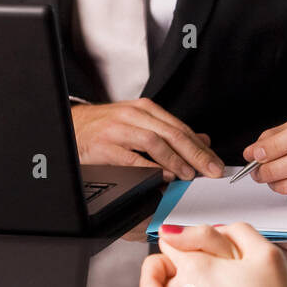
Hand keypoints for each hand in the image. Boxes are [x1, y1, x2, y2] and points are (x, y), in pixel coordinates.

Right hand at [71, 97, 222, 181]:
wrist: (71, 127)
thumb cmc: (106, 128)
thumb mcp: (140, 124)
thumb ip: (170, 132)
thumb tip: (203, 141)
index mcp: (146, 109)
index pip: (180, 128)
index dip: (201, 147)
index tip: (216, 164)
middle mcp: (134, 115)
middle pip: (172, 134)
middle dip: (196, 154)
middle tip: (211, 171)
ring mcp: (118, 129)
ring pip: (154, 142)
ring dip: (175, 160)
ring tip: (188, 175)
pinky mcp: (104, 145)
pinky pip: (131, 157)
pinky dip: (149, 167)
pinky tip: (161, 177)